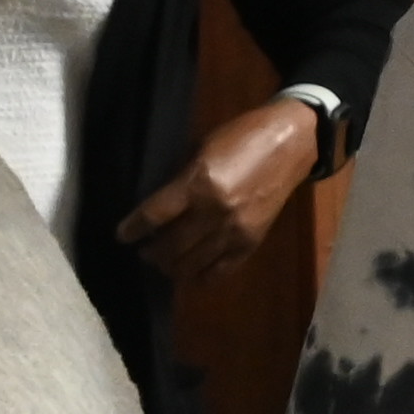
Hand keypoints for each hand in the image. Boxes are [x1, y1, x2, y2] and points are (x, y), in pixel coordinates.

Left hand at [118, 97, 322, 289]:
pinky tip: (190, 274)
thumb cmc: (241, 137)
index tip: (122, 236)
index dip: (132, 229)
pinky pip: (220, 271)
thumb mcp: (201, 149)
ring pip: (191, 264)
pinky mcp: (251, 242)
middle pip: (170, 246)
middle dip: (151, 252)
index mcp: (198, 184)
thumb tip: (159, 207)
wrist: (290, 144)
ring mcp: (234, 231)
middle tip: (144, 251)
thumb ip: (180, 180)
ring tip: (163, 263)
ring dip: (171, 267)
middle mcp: (214, 213)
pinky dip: (201, 277)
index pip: (154, 215)